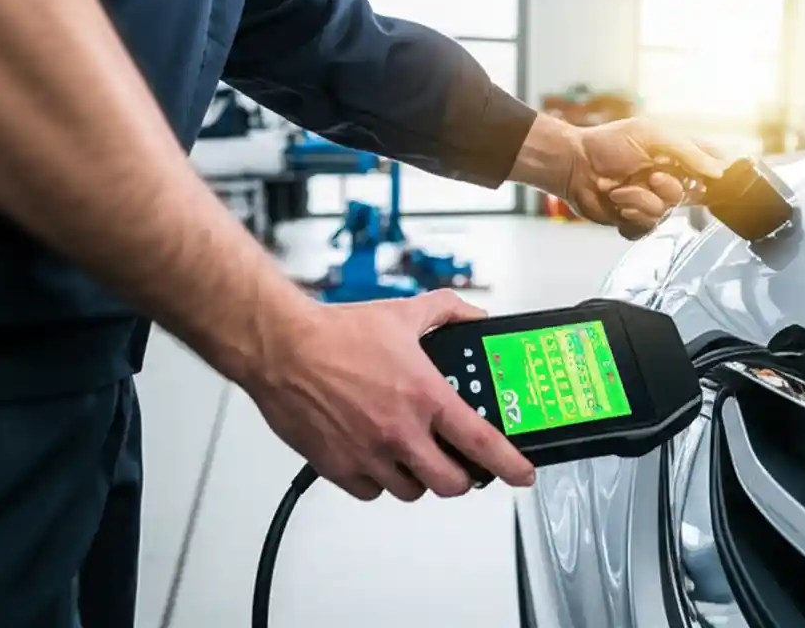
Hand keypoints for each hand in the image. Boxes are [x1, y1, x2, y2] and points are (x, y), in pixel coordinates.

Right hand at [246, 290, 535, 500]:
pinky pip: (372, 492)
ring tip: (414, 455)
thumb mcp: (404, 313)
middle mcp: (400, 430)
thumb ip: (447, 312)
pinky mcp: (339, 467)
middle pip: (452, 484)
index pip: (481, 443)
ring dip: (419, 478)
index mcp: (424, 396)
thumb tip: (474, 316)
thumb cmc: (336, 333)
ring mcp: (369, 453)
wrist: (282, 346)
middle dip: (462, 478)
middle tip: (460, 465)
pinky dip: (379, 481)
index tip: (522, 474)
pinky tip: (377, 457)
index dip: (510, 464)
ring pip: (412, 492)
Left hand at [568, 118, 728, 238]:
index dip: (715, 175)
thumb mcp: (651, 135)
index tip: (714, 178)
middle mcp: (667, 179)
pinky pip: (646, 229)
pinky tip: (618, 207)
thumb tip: (718, 171)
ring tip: (620, 191)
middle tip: (652, 176)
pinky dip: (632, 219)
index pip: (709, 166)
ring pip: (666, 214)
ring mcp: (650, 200)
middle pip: (690, 196)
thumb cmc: (607, 143)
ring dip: (641, 202)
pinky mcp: (633, 220)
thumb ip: (687, 151)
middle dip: (669, 188)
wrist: (572, 165)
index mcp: (675, 156)